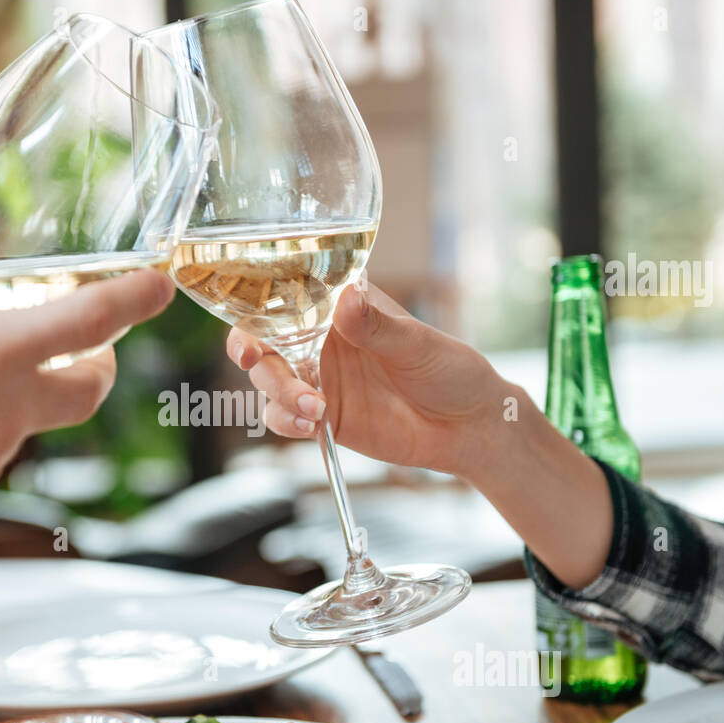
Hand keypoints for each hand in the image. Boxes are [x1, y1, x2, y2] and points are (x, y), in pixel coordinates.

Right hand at [226, 281, 615, 589]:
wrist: (469, 426)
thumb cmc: (450, 371)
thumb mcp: (418, 343)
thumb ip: (377, 327)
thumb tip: (347, 300)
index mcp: (340, 308)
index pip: (287, 296)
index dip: (259, 302)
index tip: (255, 316)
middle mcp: (322, 341)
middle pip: (267, 340)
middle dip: (254, 351)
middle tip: (259, 362)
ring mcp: (319, 380)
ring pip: (270, 380)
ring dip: (279, 392)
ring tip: (314, 409)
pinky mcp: (322, 417)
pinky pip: (285, 418)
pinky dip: (286, 421)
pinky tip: (309, 424)